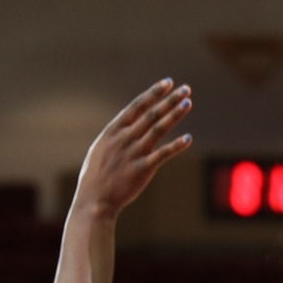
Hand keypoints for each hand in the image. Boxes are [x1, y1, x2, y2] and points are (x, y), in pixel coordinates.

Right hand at [76, 79, 193, 215]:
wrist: (94, 200)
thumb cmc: (96, 175)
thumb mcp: (101, 148)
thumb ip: (117, 135)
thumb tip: (129, 123)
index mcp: (113, 131)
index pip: (137, 106)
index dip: (153, 93)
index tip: (167, 83)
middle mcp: (124, 138)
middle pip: (151, 114)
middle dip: (169, 100)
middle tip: (185, 89)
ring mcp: (134, 153)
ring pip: (158, 129)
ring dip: (175, 114)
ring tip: (188, 103)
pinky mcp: (143, 169)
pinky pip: (163, 154)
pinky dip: (176, 145)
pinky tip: (188, 138)